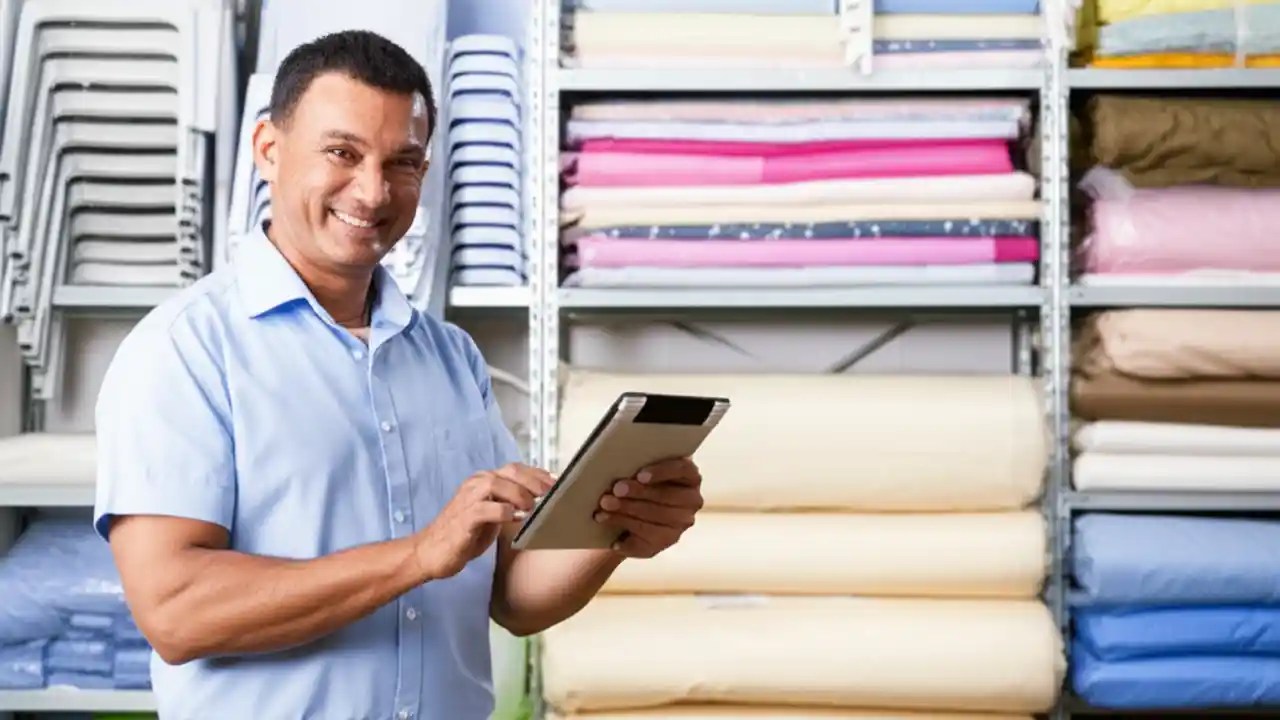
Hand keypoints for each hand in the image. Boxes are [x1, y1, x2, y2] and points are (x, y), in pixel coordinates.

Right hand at [414, 463, 554, 579]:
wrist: (430, 552)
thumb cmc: (464, 535)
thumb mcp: (493, 516)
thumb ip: (512, 505)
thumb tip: (540, 502)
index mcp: (484, 482)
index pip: (516, 469)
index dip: (539, 474)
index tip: (557, 484)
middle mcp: (476, 484)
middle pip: (510, 471)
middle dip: (534, 481)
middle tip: (550, 495)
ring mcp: (467, 499)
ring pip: (496, 483)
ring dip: (519, 494)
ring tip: (531, 508)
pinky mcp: (462, 518)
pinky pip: (485, 508)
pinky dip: (503, 511)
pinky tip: (514, 518)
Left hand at [594, 457, 702, 557]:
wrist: (626, 509)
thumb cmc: (635, 480)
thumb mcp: (639, 469)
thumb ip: (637, 465)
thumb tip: (620, 468)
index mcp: (689, 476)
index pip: (682, 469)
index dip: (662, 472)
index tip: (640, 476)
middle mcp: (690, 500)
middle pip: (666, 496)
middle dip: (638, 493)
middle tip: (616, 490)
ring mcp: (679, 524)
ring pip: (655, 519)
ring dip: (627, 513)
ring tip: (605, 507)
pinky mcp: (664, 542)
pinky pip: (646, 542)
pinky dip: (627, 540)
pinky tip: (612, 538)